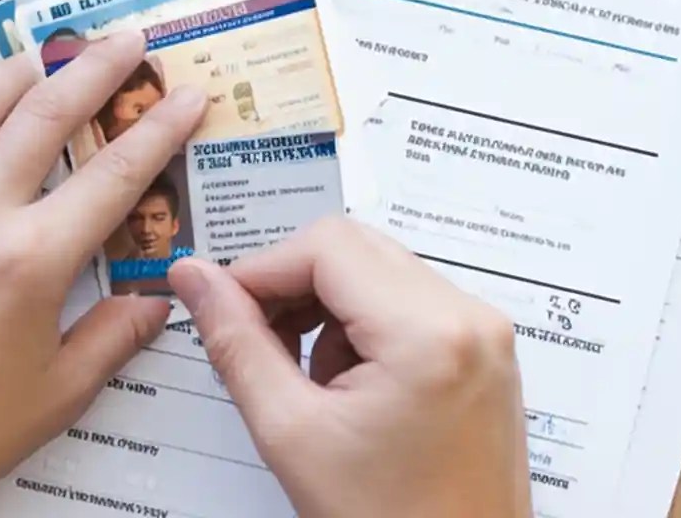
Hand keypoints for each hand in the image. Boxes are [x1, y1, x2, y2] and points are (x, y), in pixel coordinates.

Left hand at [0, 34, 206, 516]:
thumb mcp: (62, 392)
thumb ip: (116, 334)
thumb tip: (158, 300)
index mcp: (32, 261)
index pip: (115, 175)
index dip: (160, 131)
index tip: (187, 97)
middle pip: (46, 119)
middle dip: (97, 71)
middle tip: (129, 41)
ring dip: (15, 71)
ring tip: (48, 49)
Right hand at [168, 219, 531, 517]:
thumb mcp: (292, 434)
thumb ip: (236, 343)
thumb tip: (195, 278)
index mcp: (430, 334)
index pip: (327, 246)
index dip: (261, 269)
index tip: (223, 306)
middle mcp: (472, 319)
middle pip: (357, 249)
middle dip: (295, 287)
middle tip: (258, 343)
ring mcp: (486, 334)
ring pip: (382, 272)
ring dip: (329, 310)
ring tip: (311, 384)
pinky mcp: (484, 351)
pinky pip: (411, 304)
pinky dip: (366, 329)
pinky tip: (347, 388)